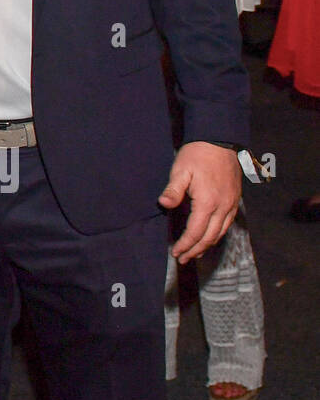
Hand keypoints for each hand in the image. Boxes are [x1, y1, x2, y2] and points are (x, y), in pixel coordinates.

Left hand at [159, 141, 241, 262]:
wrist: (220, 141)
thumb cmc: (197, 155)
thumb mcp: (180, 170)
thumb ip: (173, 190)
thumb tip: (164, 205)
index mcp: (208, 202)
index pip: (196, 232)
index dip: (185, 244)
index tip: (175, 253)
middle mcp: (223, 207)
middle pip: (209, 237)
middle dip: (195, 250)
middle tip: (183, 259)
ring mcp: (231, 204)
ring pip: (220, 233)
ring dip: (206, 245)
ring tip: (194, 253)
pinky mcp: (234, 200)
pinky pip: (227, 224)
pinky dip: (217, 235)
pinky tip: (209, 237)